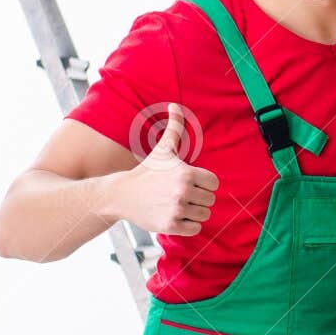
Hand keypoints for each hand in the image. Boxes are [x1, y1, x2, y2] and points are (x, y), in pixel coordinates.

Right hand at [107, 105, 217, 235]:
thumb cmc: (147, 171)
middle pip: (210, 200)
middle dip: (198, 198)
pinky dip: (187, 225)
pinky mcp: (170, 225)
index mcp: (186, 173)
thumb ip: (174, 128)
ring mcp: (177, 209)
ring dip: (193, 212)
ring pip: (204, 215)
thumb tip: (175, 105)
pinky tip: (174, 215)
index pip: (214, 183)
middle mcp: (183, 192)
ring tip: (176, 204)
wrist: (121, 194)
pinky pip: (195, 229)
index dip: (203, 183)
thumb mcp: (163, 150)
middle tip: (180, 194)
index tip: (189, 182)